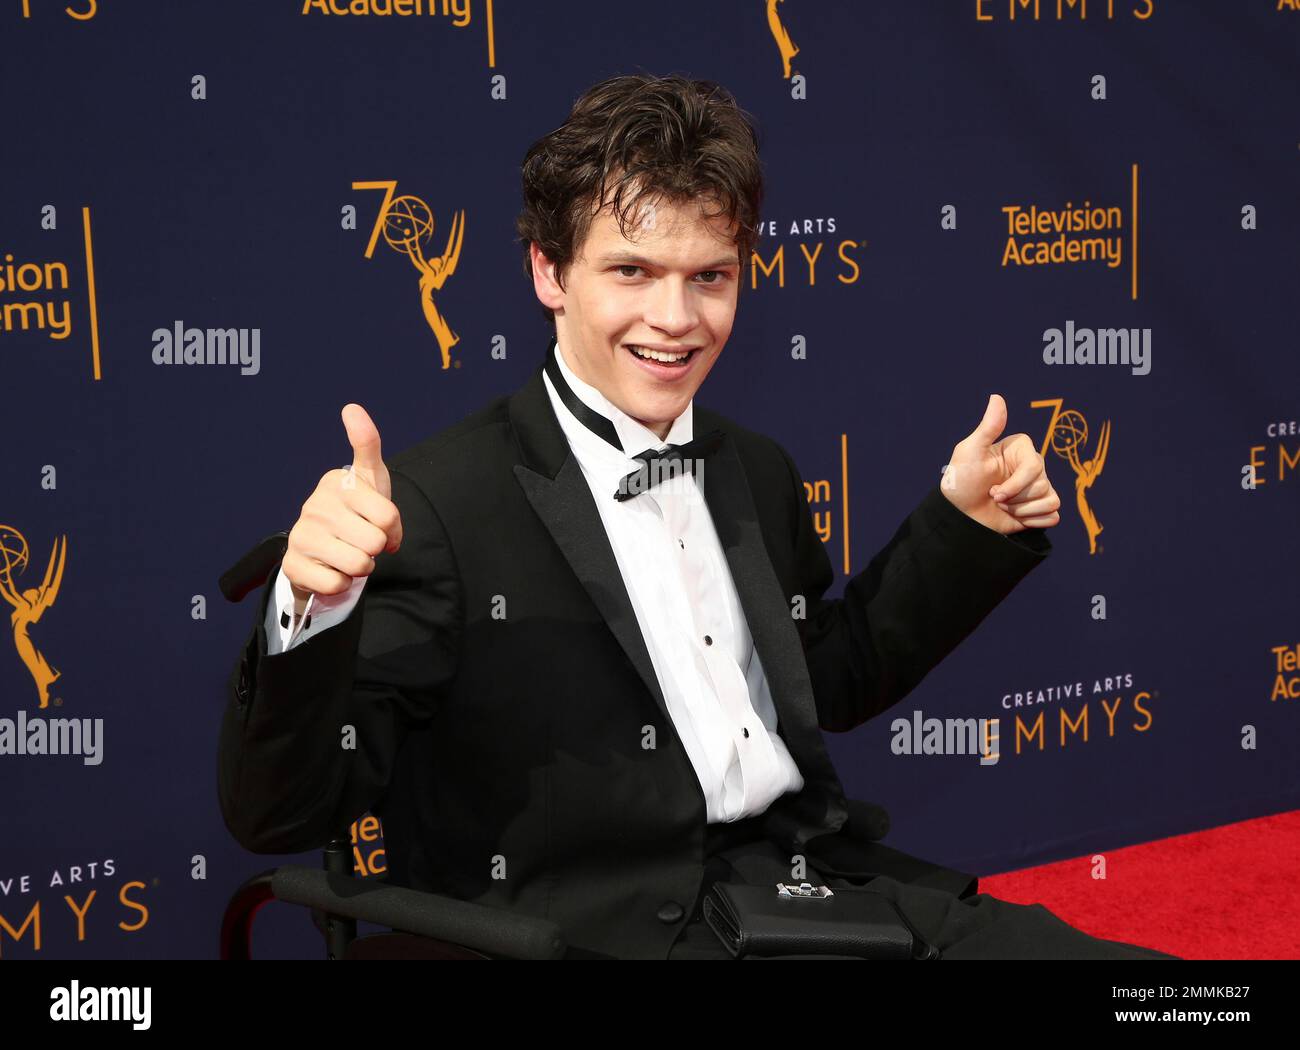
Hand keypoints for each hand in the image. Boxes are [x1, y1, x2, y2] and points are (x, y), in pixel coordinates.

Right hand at [282, 404, 403, 599]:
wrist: (322, 551)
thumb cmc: (355, 510)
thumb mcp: (369, 477)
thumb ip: (367, 444)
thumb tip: (351, 407)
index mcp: (336, 482)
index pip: (388, 517)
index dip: (393, 529)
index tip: (381, 524)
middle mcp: (315, 505)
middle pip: (375, 542)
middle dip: (375, 548)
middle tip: (362, 541)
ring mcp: (302, 535)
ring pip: (358, 565)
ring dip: (361, 567)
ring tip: (348, 553)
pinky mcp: (293, 565)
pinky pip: (338, 584)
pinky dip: (343, 583)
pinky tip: (332, 568)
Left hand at [940, 394, 1060, 535]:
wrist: (959, 517)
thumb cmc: (961, 481)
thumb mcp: (969, 452)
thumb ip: (988, 426)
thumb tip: (997, 396)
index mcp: (1020, 449)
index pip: (1035, 466)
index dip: (1015, 484)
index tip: (992, 489)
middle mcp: (1033, 466)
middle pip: (1042, 484)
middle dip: (1014, 498)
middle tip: (994, 498)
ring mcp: (1037, 487)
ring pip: (1050, 500)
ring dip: (1020, 511)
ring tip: (1002, 507)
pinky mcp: (1040, 508)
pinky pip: (1053, 516)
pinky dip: (1033, 521)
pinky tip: (1016, 518)